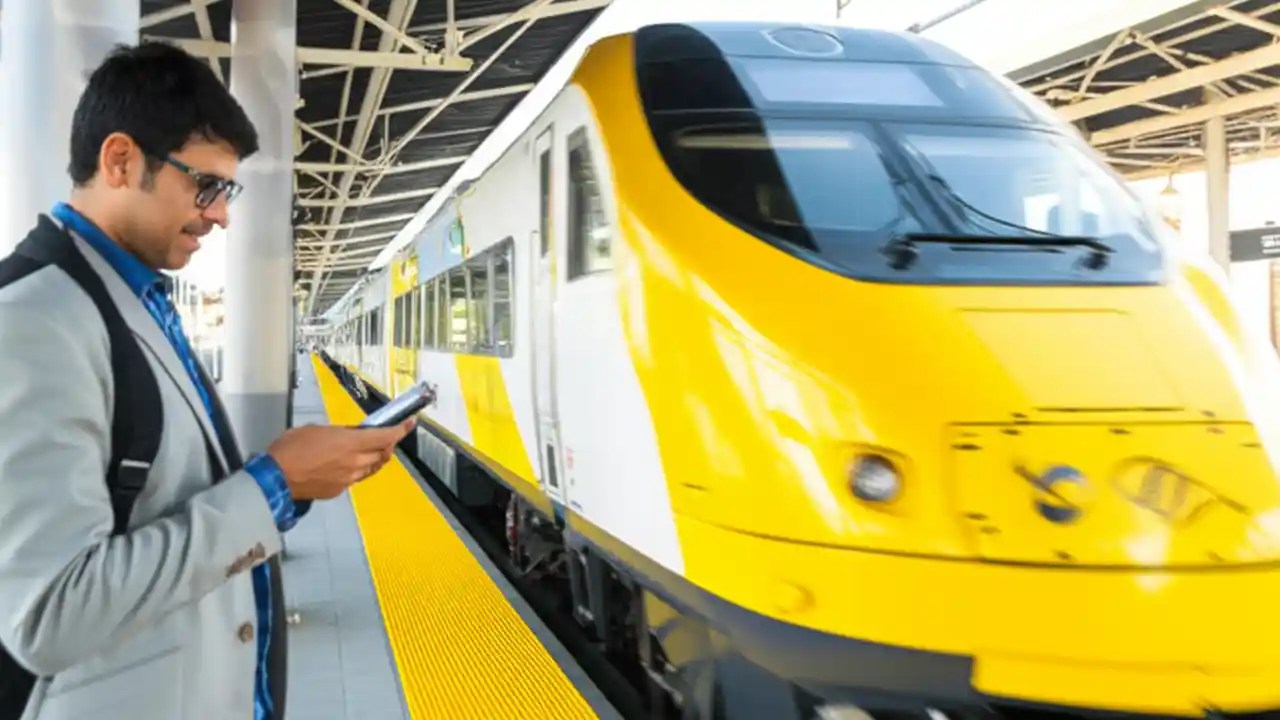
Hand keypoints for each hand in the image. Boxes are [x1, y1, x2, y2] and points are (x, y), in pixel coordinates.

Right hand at [265, 419, 414, 499]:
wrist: (276, 478)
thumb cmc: (292, 447)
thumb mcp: (317, 429)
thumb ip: (340, 433)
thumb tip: (351, 435)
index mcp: (351, 443)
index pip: (385, 437)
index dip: (400, 430)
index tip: (410, 423)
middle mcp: (355, 462)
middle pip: (382, 454)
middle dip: (387, 444)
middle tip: (383, 436)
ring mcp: (348, 479)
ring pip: (371, 468)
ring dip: (373, 459)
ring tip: (366, 451)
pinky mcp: (339, 491)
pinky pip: (355, 478)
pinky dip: (357, 470)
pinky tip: (345, 465)